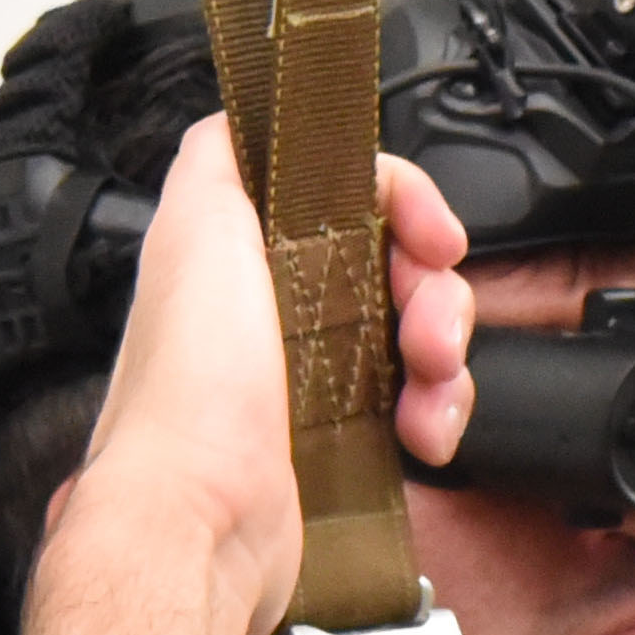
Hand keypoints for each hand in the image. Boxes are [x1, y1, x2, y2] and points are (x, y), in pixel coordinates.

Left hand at [14, 120, 474, 634]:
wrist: (201, 522)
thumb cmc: (189, 395)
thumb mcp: (197, 229)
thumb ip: (223, 154)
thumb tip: (254, 111)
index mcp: (246, 249)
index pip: (347, 190)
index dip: (402, 201)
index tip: (431, 232)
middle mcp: (277, 306)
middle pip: (395, 261)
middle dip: (436, 288)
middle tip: (431, 327)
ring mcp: (311, 373)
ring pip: (416, 332)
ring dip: (446, 356)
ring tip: (430, 388)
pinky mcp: (342, 436)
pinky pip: (417, 403)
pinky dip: (437, 414)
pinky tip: (421, 435)